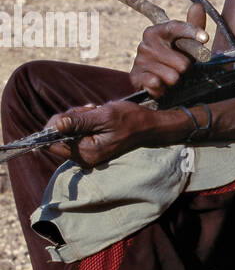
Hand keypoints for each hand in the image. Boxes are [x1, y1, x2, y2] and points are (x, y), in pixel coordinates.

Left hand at [43, 100, 162, 167]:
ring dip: (78, 119)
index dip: (57, 124)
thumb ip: (78, 121)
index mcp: (86, 152)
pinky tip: (97, 117)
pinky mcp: (90, 149)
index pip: (52, 142)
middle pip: (58, 137)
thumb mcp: (103, 116)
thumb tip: (56, 125)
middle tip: (90, 111)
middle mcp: (84, 158)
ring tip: (96, 113)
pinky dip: (83, 123)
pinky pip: (77, 135)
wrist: (148, 127)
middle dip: (70, 120)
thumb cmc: (130, 120)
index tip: (74, 114)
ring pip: (67, 134)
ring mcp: (87, 155)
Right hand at [130, 2, 208, 97]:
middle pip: (182, 62)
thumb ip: (193, 26)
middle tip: (179, 68)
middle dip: (186, 69)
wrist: (153, 82)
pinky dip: (163, 89)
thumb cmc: (174, 59)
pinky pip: (158, 84)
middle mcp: (146, 43)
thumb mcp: (186, 44)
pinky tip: (160, 86)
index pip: (176, 28)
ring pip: (173, 77)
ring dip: (176, 81)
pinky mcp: (136, 77)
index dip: (192, 32)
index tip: (205, 38)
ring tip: (170, 78)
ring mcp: (140, 60)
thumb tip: (197, 6)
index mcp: (157, 31)